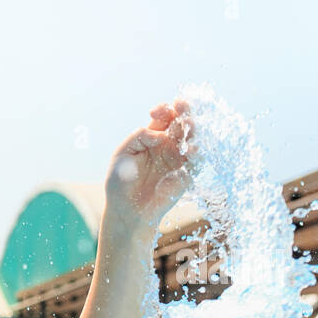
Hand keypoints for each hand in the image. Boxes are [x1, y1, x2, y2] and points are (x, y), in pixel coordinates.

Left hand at [104, 98, 197, 232]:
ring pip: (192, 137)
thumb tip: (159, 135)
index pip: (164, 117)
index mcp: (152, 137)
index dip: (163, 110)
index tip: (155, 112)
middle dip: (184, 111)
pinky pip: (197, 161)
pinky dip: (197, 153)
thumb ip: (137, 139)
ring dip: (193, 128)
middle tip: (182, 105)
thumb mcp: (121, 155)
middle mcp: (169, 145)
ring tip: (189, 124)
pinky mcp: (187, 174)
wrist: (127, 211)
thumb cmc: (120, 183)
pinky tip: (192, 148)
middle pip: (181, 122)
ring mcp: (179, 158)